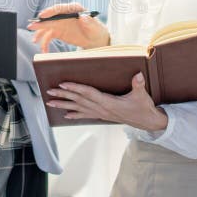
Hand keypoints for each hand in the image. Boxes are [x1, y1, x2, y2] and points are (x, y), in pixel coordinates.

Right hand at [27, 2, 109, 51]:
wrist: (95, 38)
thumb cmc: (96, 30)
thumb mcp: (95, 27)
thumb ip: (89, 22)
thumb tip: (83, 17)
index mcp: (73, 9)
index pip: (60, 8)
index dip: (51, 11)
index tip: (43, 15)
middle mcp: (64, 15)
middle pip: (51, 17)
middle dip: (41, 22)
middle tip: (32, 26)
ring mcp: (60, 23)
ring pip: (47, 27)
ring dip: (40, 33)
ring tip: (35, 40)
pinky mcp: (58, 32)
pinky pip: (49, 37)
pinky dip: (45, 43)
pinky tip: (44, 50)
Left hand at [46, 72, 168, 130]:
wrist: (146, 122)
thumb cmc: (143, 107)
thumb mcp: (142, 96)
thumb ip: (138, 85)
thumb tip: (138, 74)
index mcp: (108, 102)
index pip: (88, 93)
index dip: (76, 88)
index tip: (63, 83)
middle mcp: (101, 109)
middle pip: (79, 100)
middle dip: (63, 95)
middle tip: (49, 91)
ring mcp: (100, 113)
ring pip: (78, 108)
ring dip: (63, 105)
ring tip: (50, 103)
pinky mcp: (102, 116)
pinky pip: (85, 115)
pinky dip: (74, 114)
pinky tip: (65, 115)